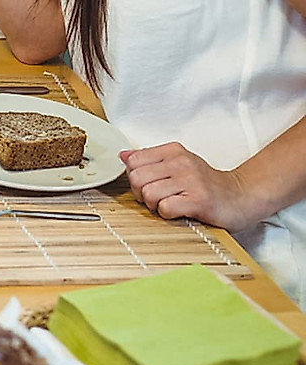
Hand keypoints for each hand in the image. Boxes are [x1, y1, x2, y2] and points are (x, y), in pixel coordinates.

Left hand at [122, 142, 258, 232]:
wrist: (242, 196)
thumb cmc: (207, 184)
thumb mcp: (178, 164)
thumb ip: (149, 159)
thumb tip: (123, 155)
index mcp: (173, 151)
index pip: (133, 160)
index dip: (134, 177)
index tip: (148, 185)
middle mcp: (181, 162)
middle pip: (136, 177)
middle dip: (140, 193)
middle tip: (156, 199)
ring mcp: (190, 180)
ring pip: (148, 193)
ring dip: (154, 205)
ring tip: (168, 205)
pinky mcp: (199, 200)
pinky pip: (165, 207)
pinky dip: (166, 214)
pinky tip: (178, 212)